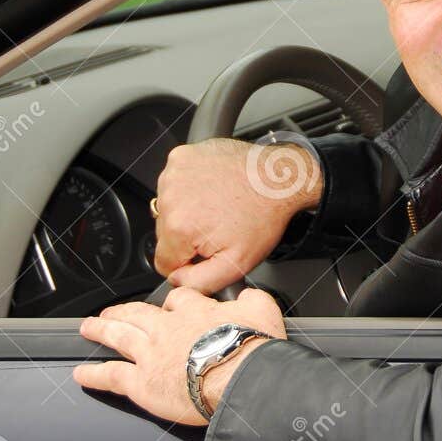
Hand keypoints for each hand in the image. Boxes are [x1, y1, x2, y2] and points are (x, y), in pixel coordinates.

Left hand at [73, 285, 286, 424]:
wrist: (240, 378)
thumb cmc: (252, 349)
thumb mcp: (262, 309)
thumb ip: (251, 299)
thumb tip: (248, 296)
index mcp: (195, 311)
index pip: (178, 299)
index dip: (172, 302)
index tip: (172, 305)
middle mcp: (167, 328)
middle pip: (137, 313)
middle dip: (123, 310)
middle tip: (112, 311)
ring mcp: (150, 354)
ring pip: (119, 336)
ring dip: (101, 330)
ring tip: (89, 327)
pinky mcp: (141, 382)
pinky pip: (111, 376)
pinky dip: (94, 375)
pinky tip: (82, 374)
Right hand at [153, 136, 322, 294]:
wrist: (277, 178)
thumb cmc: (262, 216)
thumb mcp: (235, 265)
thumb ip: (199, 283)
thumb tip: (177, 280)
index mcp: (179, 226)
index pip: (164, 262)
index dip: (188, 262)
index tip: (207, 250)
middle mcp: (170, 197)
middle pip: (166, 235)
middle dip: (189, 235)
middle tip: (219, 225)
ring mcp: (174, 173)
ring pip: (169, 209)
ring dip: (188, 211)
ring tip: (218, 206)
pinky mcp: (180, 157)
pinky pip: (174, 184)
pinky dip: (189, 188)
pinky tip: (213, 189)